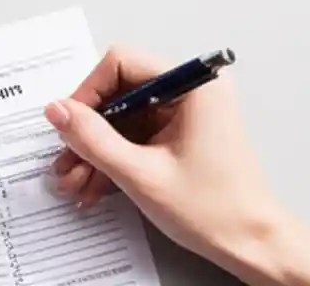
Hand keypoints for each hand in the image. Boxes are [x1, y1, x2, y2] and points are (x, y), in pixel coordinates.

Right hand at [44, 48, 284, 274]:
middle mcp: (191, 91)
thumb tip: (58, 111)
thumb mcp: (141, 174)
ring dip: (95, 150)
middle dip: (87, 131)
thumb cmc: (215, 211)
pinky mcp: (179, 135)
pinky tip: (95, 185)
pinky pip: (134, 136)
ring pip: (121, 118)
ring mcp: (185, 114)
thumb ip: (93, 139)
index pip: (121, 63)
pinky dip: (113, 158)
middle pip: (118, 92)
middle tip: (66, 159)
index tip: (69, 124)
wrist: (252, 245)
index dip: (88, 92)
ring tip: (76, 182)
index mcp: (194, 86)